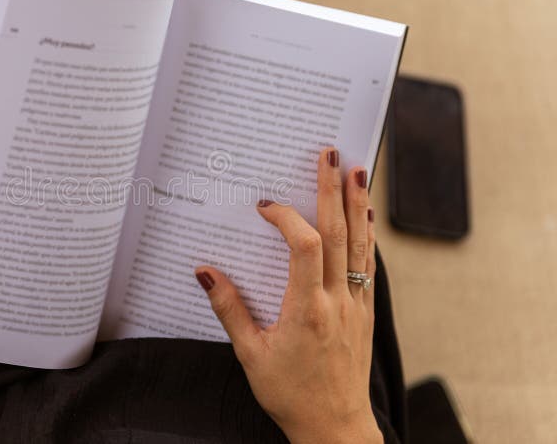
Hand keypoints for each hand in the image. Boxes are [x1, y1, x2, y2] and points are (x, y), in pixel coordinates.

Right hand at [195, 147, 381, 443]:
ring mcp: (356, 305)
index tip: (267, 206)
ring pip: (359, 245)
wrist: (335, 428)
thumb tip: (204, 272)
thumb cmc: (290, 395)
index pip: (302, 247)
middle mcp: (337, 301)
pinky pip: (368, 265)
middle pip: (337, 235)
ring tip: (356, 171)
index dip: (286, 219)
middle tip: (330, 156)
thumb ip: (229, 309)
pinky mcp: (365, 312)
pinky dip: (367, 237)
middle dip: (332, 191)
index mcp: (307, 310)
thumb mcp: (251, 355)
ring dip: (358, 205)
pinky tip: (366, 217)